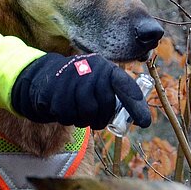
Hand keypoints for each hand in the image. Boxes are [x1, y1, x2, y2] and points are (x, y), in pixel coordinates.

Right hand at [10, 53, 151, 129]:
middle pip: (105, 105)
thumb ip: (117, 91)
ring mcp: (70, 82)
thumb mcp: (99, 79)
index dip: (135, 103)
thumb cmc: (80, 82)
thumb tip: (143, 117)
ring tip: (82, 113)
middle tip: (100, 121)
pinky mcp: (55, 95)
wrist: (45, 78)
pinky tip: (68, 110)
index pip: (123, 84)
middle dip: (103, 117)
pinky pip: (70, 118)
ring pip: (87, 114)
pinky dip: (70, 119)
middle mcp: (88, 71)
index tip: (145, 122)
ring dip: (86, 120)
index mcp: (103, 66)